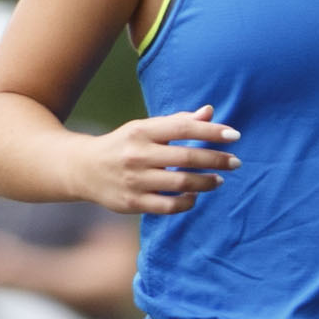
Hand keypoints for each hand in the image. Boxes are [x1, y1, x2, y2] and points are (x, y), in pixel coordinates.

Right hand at [81, 109, 237, 215]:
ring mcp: (134, 180)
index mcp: (141, 131)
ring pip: (180, 183)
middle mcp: (137, 154)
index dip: (212, 131)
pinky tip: (195, 196)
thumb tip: (210, 112)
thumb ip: (178, 122)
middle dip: (216, 159)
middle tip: (236, 162)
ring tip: (219, 180)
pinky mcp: (132, 203)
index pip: (183, 128)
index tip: (234, 136)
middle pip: (186, 157)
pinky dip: (187, 202)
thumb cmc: (123, 145)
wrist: (82, 168)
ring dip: (206, 182)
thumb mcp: (145, 128)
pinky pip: (168, 206)